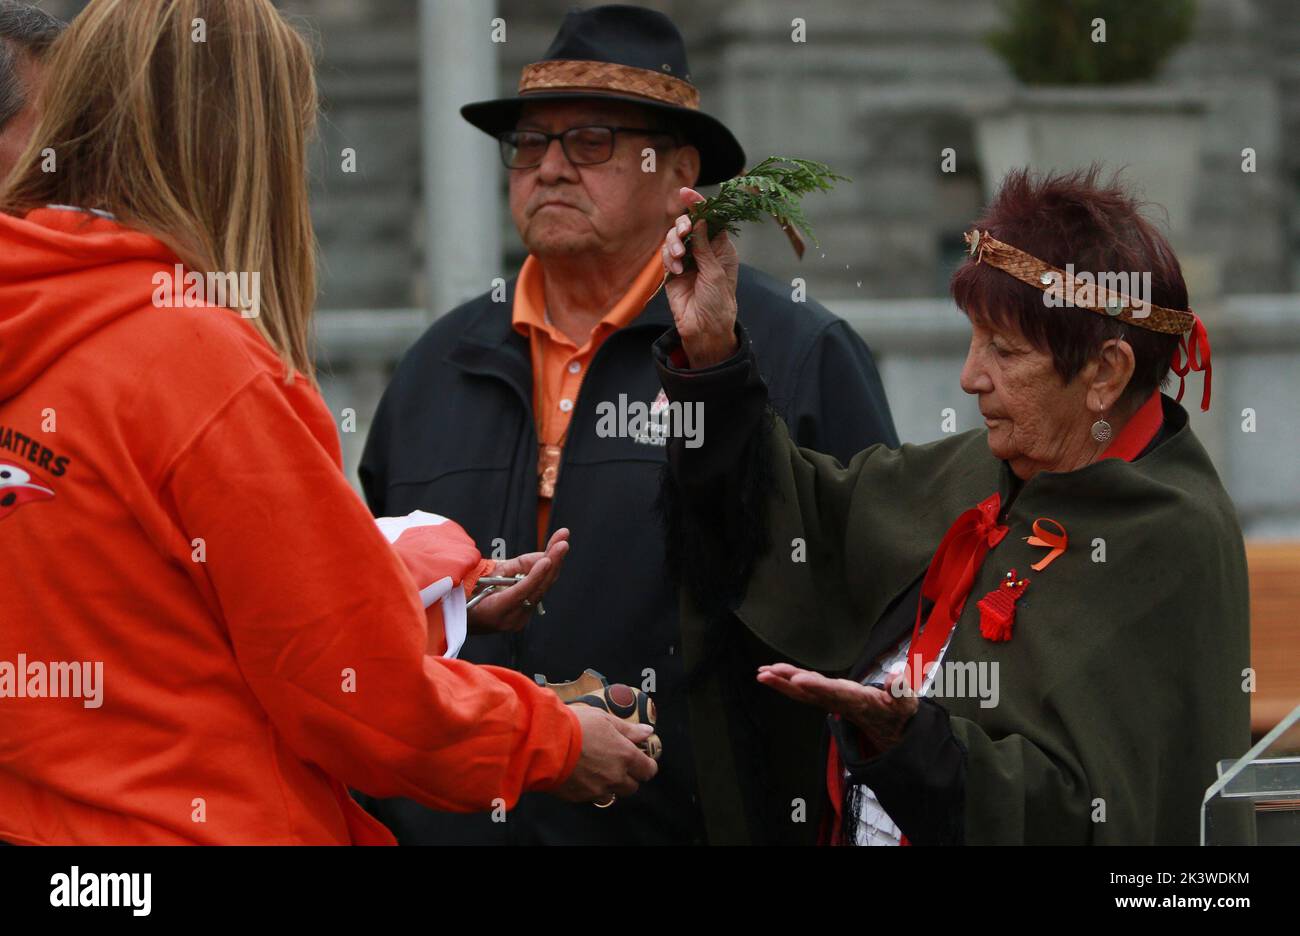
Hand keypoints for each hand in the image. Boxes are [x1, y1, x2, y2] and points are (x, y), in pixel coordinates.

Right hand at [466, 528, 568, 634]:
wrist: (459, 619)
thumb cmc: (463, 594)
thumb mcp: (478, 577)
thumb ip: (507, 569)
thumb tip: (539, 559)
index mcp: (495, 612)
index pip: (520, 593)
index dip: (534, 576)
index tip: (547, 559)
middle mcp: (512, 618)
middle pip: (538, 588)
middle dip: (552, 562)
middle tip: (563, 540)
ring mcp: (522, 616)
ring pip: (542, 586)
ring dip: (553, 561)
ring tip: (562, 539)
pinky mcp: (526, 610)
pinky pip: (538, 586)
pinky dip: (545, 568)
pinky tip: (554, 550)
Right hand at [552, 703, 659, 802]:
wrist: (544, 743)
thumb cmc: (574, 726)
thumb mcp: (604, 719)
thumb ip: (628, 729)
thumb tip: (648, 731)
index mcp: (625, 755)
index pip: (648, 770)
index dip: (647, 766)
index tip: (642, 760)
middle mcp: (615, 776)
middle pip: (632, 787)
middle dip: (628, 777)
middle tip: (617, 764)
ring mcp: (598, 789)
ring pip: (613, 795)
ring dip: (610, 786)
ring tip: (596, 770)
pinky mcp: (580, 797)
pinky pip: (592, 797)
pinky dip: (591, 789)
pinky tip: (581, 775)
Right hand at [661, 186, 739, 368]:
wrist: (704, 330)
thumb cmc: (718, 303)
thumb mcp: (715, 273)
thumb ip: (705, 246)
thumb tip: (701, 220)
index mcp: (721, 248)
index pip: (710, 219)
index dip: (699, 205)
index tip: (686, 193)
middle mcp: (704, 251)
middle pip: (689, 224)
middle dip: (683, 226)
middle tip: (684, 234)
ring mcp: (688, 260)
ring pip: (674, 238)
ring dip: (674, 243)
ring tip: (679, 258)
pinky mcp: (673, 271)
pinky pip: (666, 255)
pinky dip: (669, 258)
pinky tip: (676, 271)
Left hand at [757, 662, 918, 753]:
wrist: (892, 730)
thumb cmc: (898, 713)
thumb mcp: (905, 703)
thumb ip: (901, 689)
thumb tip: (896, 676)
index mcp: (857, 701)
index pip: (834, 692)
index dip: (816, 686)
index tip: (798, 680)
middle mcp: (840, 701)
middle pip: (810, 692)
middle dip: (787, 683)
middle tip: (767, 673)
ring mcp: (832, 701)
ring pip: (803, 692)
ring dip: (781, 683)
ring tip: (762, 673)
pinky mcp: (828, 697)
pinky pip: (804, 690)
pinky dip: (787, 682)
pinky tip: (773, 674)